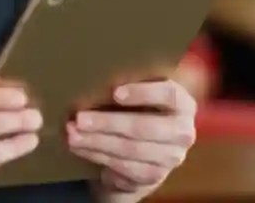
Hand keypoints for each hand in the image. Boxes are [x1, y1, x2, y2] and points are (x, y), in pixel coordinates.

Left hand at [67, 79, 196, 197]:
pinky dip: (96, 154)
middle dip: (108, 123)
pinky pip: (122, 166)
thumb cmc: (137, 110)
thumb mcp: (139, 95)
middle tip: (79, 118)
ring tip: (72, 133)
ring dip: (96, 141)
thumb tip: (90, 77)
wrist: (145, 152)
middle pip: (144, 127)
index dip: (143, 93)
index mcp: (182, 104)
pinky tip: (79, 147)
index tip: (115, 93)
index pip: (169, 94)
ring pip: (130, 149)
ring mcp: (171, 158)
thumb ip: (126, 86)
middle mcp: (182, 132)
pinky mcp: (154, 176)